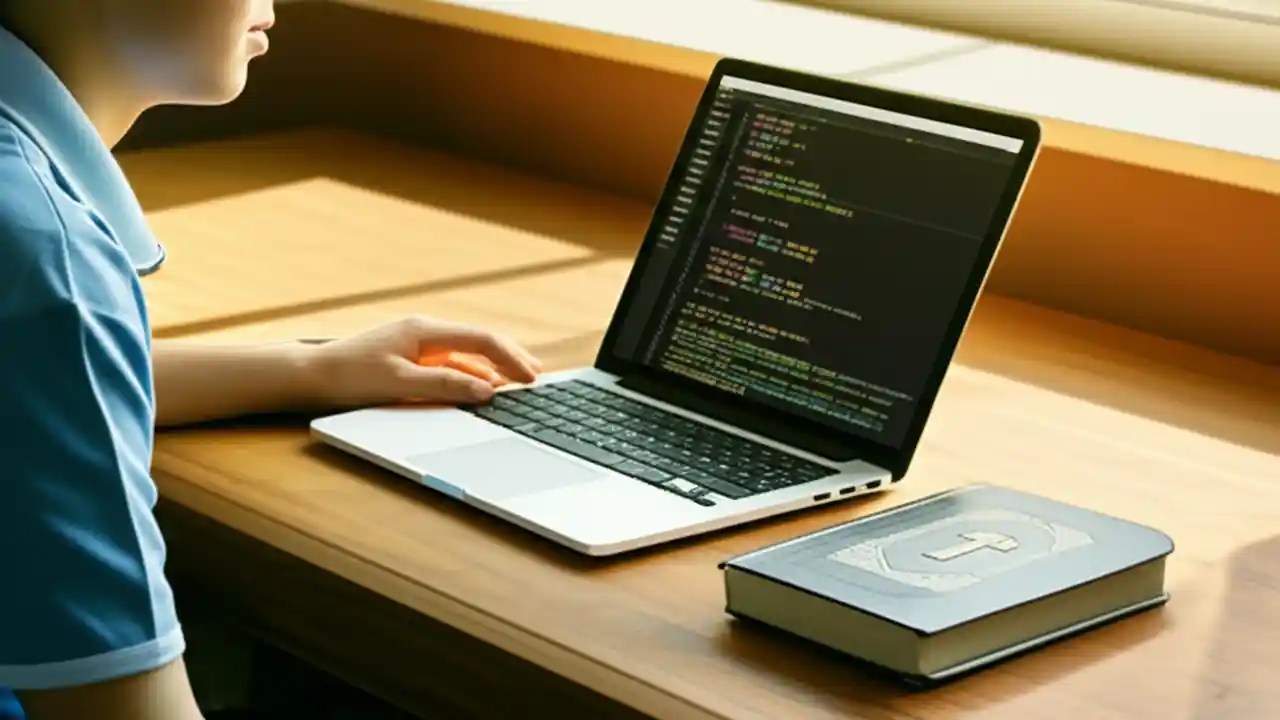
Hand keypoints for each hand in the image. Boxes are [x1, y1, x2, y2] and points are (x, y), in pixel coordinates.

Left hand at [301, 316, 541, 407]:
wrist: (311, 377)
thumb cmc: (350, 376)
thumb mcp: (400, 384)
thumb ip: (445, 386)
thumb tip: (487, 390)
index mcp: (425, 330)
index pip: (481, 339)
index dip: (510, 357)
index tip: (531, 377)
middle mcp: (425, 333)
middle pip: (479, 342)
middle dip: (510, 358)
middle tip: (536, 377)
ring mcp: (418, 346)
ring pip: (467, 355)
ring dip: (493, 369)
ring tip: (519, 383)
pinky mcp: (410, 361)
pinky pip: (451, 366)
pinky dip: (472, 377)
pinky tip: (484, 389)